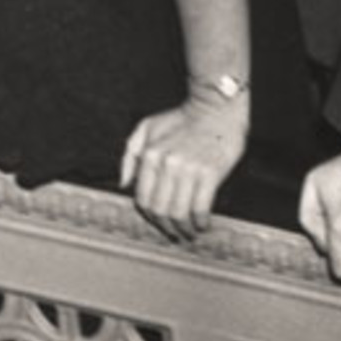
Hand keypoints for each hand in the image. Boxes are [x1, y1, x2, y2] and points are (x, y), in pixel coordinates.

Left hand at [121, 92, 248, 241]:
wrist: (217, 106)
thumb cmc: (183, 118)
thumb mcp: (147, 127)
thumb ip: (130, 154)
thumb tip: (124, 184)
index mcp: (150, 154)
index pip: (143, 199)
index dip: (150, 217)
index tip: (159, 223)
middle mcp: (167, 163)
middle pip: (160, 210)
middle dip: (166, 228)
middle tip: (174, 234)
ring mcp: (189, 169)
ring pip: (179, 213)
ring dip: (183, 229)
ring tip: (188, 233)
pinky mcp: (210, 172)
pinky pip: (200, 207)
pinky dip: (200, 222)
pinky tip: (202, 225)